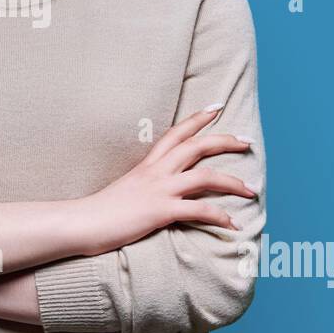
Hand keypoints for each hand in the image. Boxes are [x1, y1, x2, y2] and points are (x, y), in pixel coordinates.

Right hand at [78, 104, 255, 254]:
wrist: (81, 222)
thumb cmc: (101, 210)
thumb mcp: (125, 189)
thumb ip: (143, 185)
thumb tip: (156, 190)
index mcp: (147, 165)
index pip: (176, 133)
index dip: (198, 119)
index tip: (217, 108)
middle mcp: (156, 172)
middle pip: (198, 146)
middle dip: (226, 141)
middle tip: (248, 142)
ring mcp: (159, 190)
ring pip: (206, 176)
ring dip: (233, 182)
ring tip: (252, 190)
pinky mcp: (160, 211)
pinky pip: (199, 210)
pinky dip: (220, 216)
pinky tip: (233, 224)